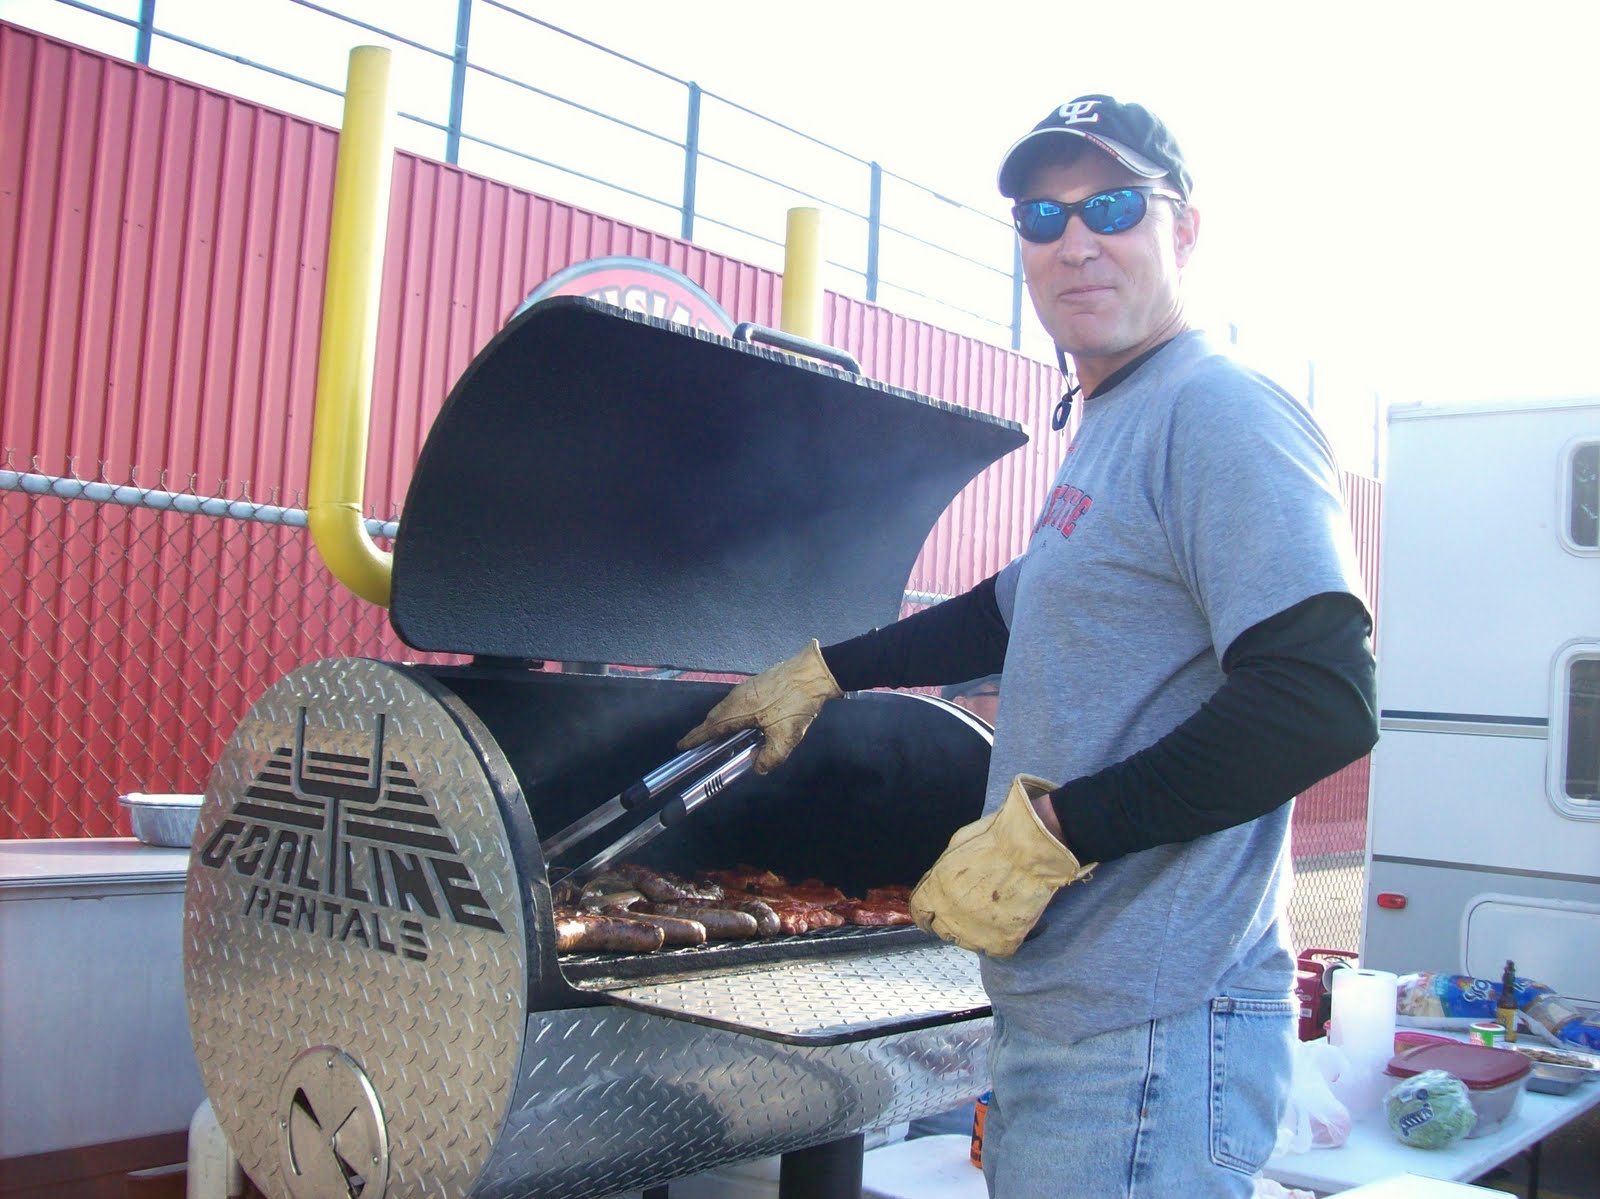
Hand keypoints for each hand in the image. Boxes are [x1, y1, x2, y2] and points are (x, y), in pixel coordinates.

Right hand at [678, 639, 842, 773]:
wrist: (814, 672)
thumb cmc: (797, 704)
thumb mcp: (786, 737)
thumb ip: (770, 758)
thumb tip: (758, 768)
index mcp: (738, 710)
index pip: (711, 727)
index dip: (696, 738)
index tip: (682, 746)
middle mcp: (737, 696)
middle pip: (715, 716)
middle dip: (705, 731)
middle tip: (698, 744)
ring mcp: (747, 687)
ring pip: (725, 707)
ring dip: (719, 722)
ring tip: (719, 735)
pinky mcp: (757, 683)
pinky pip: (736, 701)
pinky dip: (731, 713)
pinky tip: (743, 721)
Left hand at [910, 774, 1095, 957]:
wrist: (1030, 850)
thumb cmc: (996, 839)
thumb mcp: (955, 846)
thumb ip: (943, 872)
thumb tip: (942, 881)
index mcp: (935, 890)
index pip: (920, 913)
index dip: (926, 914)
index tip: (930, 917)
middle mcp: (950, 915)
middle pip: (942, 930)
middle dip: (950, 921)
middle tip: (967, 910)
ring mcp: (976, 932)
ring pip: (967, 943)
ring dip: (973, 932)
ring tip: (989, 916)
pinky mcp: (1003, 941)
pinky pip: (995, 950)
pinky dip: (1000, 940)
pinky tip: (1006, 925)